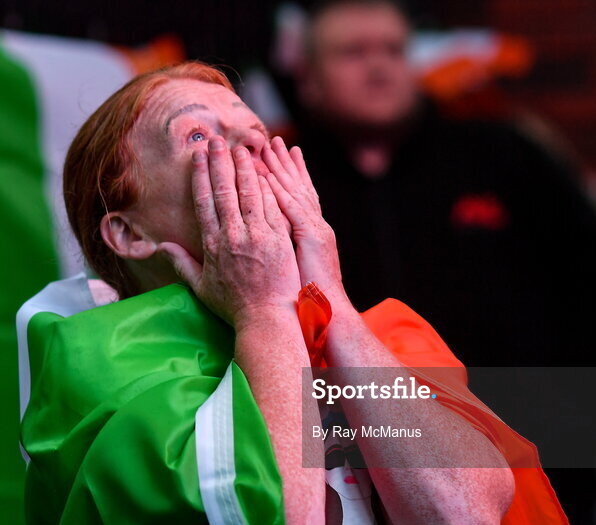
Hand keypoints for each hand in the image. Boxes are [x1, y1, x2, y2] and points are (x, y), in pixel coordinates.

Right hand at [158, 136, 300, 327]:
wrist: (266, 319)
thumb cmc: (235, 307)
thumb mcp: (201, 287)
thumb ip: (182, 264)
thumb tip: (162, 247)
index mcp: (213, 245)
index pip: (204, 202)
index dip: (200, 177)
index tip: (199, 158)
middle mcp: (233, 236)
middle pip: (225, 191)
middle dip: (220, 163)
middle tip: (218, 141)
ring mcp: (257, 236)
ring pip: (250, 194)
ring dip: (245, 168)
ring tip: (243, 148)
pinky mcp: (279, 239)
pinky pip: (272, 206)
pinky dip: (268, 187)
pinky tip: (265, 170)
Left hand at [262, 136, 353, 315]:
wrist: (329, 315)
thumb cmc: (310, 301)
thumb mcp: (296, 271)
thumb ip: (284, 254)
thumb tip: (266, 249)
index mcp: (311, 234)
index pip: (298, 198)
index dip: (289, 175)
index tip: (279, 155)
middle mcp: (316, 226)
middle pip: (299, 187)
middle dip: (286, 162)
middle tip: (274, 139)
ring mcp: (316, 230)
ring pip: (296, 192)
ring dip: (281, 168)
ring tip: (268, 146)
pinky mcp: (313, 238)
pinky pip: (293, 209)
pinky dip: (280, 191)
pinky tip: (268, 175)